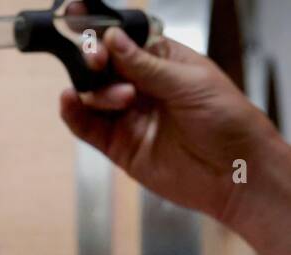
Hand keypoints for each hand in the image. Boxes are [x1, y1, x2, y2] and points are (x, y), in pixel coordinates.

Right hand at [59, 27, 279, 228]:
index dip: (107, 37)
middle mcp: (142, 87)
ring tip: (120, 99)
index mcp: (164, 62)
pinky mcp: (117, 145)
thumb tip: (113, 38)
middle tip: (96, 62)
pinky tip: (68, 102)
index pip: (126, 42)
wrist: (233, 172)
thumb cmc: (227, 121)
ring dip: (96, 91)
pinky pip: (87, 127)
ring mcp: (128, 116)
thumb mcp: (189, 83)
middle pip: (103, 68)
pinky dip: (73, 114)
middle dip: (95, 62)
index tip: (93, 34)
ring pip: (92, 96)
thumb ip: (146, 65)